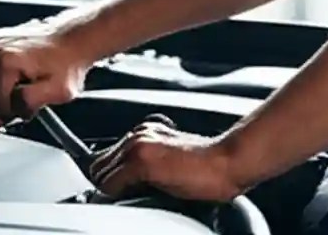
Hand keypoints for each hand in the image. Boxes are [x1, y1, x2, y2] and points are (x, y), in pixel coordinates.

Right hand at [0, 32, 85, 120]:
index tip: (30, 107)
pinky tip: (20, 77)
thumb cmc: (67, 64)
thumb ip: (30, 101)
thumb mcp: (57, 90)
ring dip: (4, 93)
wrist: (71, 41)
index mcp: (4, 61)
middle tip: (30, 94)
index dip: (16, 110)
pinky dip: (2, 83)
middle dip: (7, 102)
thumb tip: (13, 109)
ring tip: (27, 83)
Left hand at [89, 116, 245, 202]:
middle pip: (99, 163)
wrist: (228, 162)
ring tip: (130, 197)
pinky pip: (111, 184)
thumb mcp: (173, 156)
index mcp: (146, 131)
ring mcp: (138, 146)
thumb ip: (150, 161)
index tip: (118, 188)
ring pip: (101, 173)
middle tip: (123, 195)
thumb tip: (131, 181)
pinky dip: (115, 195)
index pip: (108, 154)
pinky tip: (134, 196)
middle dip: (107, 182)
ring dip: (111, 189)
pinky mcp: (142, 162)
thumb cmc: (209, 165)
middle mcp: (139, 134)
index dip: (111, 175)